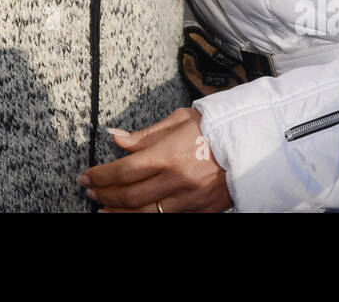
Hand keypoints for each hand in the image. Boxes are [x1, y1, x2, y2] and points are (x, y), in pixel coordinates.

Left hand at [77, 108, 231, 212]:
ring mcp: (188, 199)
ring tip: (103, 210)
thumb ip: (145, 134)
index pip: (124, 170)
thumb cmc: (215, 127)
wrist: (252, 144)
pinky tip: (132, 215)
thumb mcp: (178, 120)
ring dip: (119, 213)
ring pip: (146, 214)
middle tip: (90, 192)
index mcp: (168, 155)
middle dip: (105, 195)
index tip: (86, 176)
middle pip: (130, 196)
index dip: (101, 176)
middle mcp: (176, 180)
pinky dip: (146, 218)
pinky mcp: (200, 210)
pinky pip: (167, 218)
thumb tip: (116, 137)